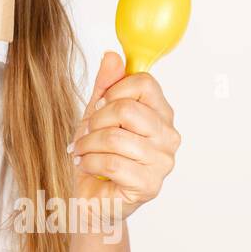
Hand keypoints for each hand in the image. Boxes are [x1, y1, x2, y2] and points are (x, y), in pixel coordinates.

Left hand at [68, 51, 180, 222]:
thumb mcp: (95, 114)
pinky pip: (114, 163)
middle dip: (96, 121)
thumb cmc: (95, 154)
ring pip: (117, 137)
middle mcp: (168, 137)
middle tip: (85, 132)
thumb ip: (106, 86)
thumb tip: (113, 55)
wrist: (88, 196)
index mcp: (161, 114)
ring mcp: (163, 163)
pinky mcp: (150, 185)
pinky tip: (86, 166)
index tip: (100, 106)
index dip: (114, 91)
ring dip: (88, 144)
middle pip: (128, 109)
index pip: (145, 83)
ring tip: (82, 151)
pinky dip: (90, 162)